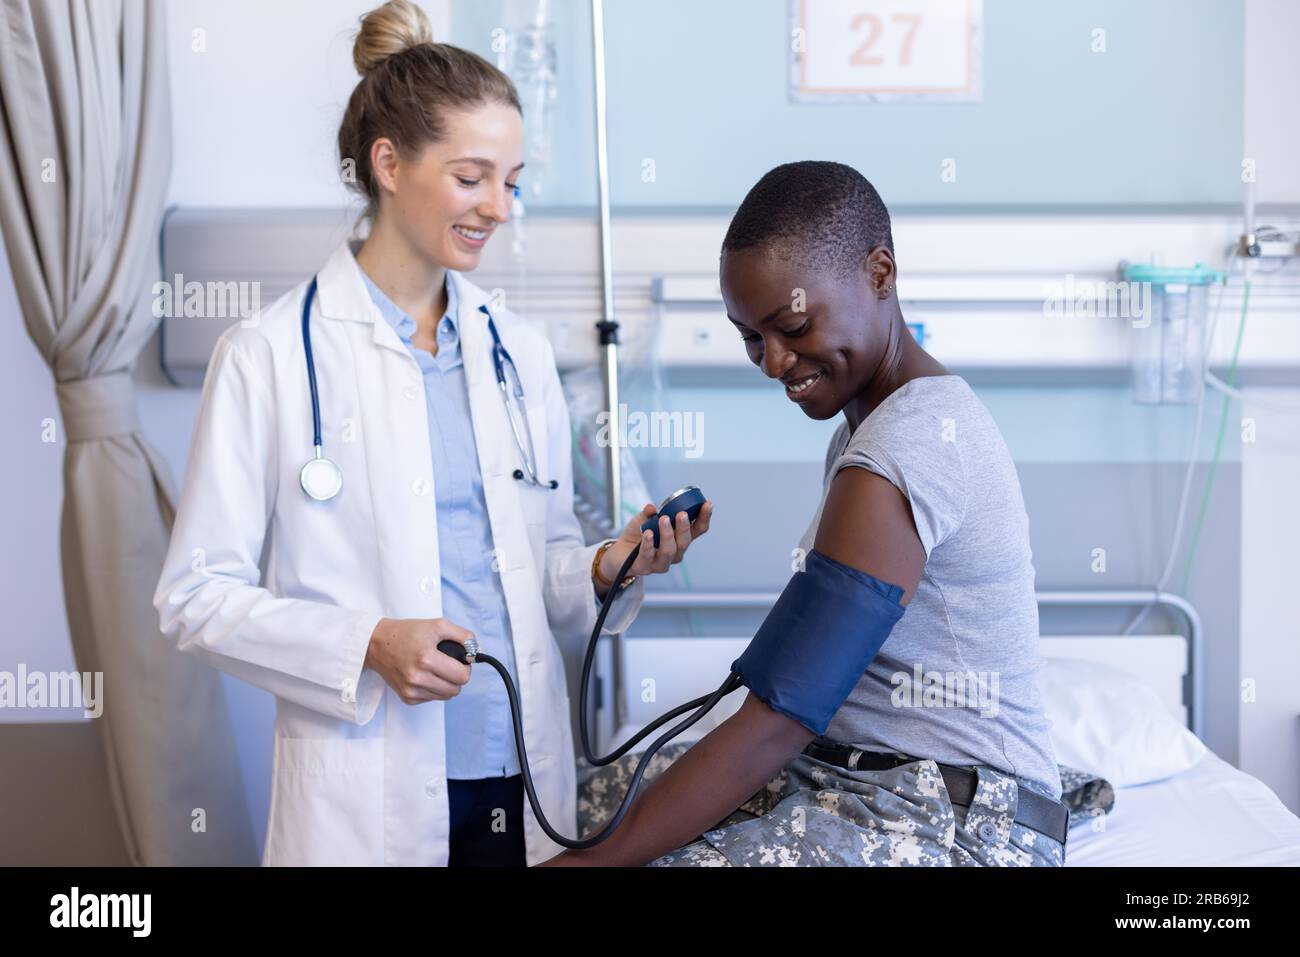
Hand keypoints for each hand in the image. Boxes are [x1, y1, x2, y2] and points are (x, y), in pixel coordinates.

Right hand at [363, 617, 473, 704]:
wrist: (377, 643)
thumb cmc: (408, 632)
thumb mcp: (438, 625)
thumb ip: (463, 636)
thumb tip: (476, 652)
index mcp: (426, 659)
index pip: (462, 676)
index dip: (465, 667)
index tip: (460, 660)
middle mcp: (417, 678)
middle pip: (456, 690)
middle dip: (457, 677)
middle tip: (449, 664)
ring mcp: (411, 691)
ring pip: (445, 696)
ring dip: (447, 684)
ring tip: (437, 669)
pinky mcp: (407, 698)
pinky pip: (432, 699)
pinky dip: (434, 689)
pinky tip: (425, 675)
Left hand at [597, 500, 713, 588]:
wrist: (619, 552)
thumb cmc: (638, 535)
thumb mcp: (644, 519)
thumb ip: (649, 513)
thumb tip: (652, 507)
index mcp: (679, 539)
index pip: (697, 530)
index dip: (704, 518)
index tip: (707, 505)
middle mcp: (675, 552)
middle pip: (685, 542)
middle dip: (684, 528)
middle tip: (682, 514)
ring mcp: (660, 562)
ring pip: (669, 551)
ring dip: (668, 535)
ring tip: (663, 519)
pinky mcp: (644, 567)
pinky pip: (648, 556)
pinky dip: (648, 544)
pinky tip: (648, 534)